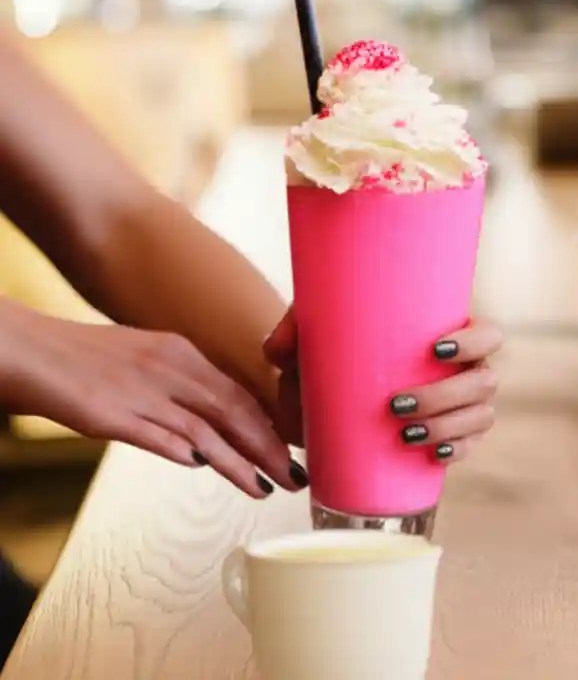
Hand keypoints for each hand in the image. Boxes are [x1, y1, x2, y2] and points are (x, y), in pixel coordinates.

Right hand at [0, 300, 302, 497]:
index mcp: (179, 353)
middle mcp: (167, 369)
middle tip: (295, 478)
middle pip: (233, 412)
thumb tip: (203, 443)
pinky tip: (206, 467)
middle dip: (269, 448)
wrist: (21, 345)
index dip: (269, 427)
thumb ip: (177, 392)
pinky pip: (154, 433)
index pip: (238, 395)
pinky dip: (183, 450)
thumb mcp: (141, 362)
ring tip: (265, 488)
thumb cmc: (77, 360)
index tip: (292, 452)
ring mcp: (139, 390)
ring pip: (204, 429)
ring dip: (239, 462)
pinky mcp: (107, 412)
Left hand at [264, 310, 501, 462]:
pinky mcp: (453, 436)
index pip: (488, 334)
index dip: (474, 342)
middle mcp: (466, 370)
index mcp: (451, 336)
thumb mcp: (315, 341)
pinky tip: (435, 454)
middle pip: (483, 382)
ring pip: (481, 417)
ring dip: (449, 427)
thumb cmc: (335, 356)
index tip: (434, 349)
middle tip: (397, 405)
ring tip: (405, 435)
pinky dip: (457, 451)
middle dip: (446, 396)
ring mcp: (464, 406)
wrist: (329, 398)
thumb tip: (279, 347)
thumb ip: (294, 334)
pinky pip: (469, 446)